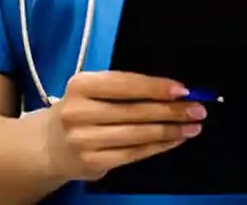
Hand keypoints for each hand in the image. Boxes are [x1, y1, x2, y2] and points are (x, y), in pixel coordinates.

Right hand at [42, 71, 205, 181]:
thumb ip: (123, 89)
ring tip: (193, 126)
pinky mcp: (93, 162)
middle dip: (171, 110)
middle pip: (134, 110)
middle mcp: (78, 112)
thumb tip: (172, 92)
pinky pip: (134, 153)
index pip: (124, 84)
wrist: (48, 145)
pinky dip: (158, 146)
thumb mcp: (90, 91)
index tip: (183, 89)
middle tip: (198, 109)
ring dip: (171, 130)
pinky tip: (175, 140)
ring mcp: (84, 140)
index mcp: (80, 85)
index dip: (155, 87)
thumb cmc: (79, 111)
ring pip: (137, 134)